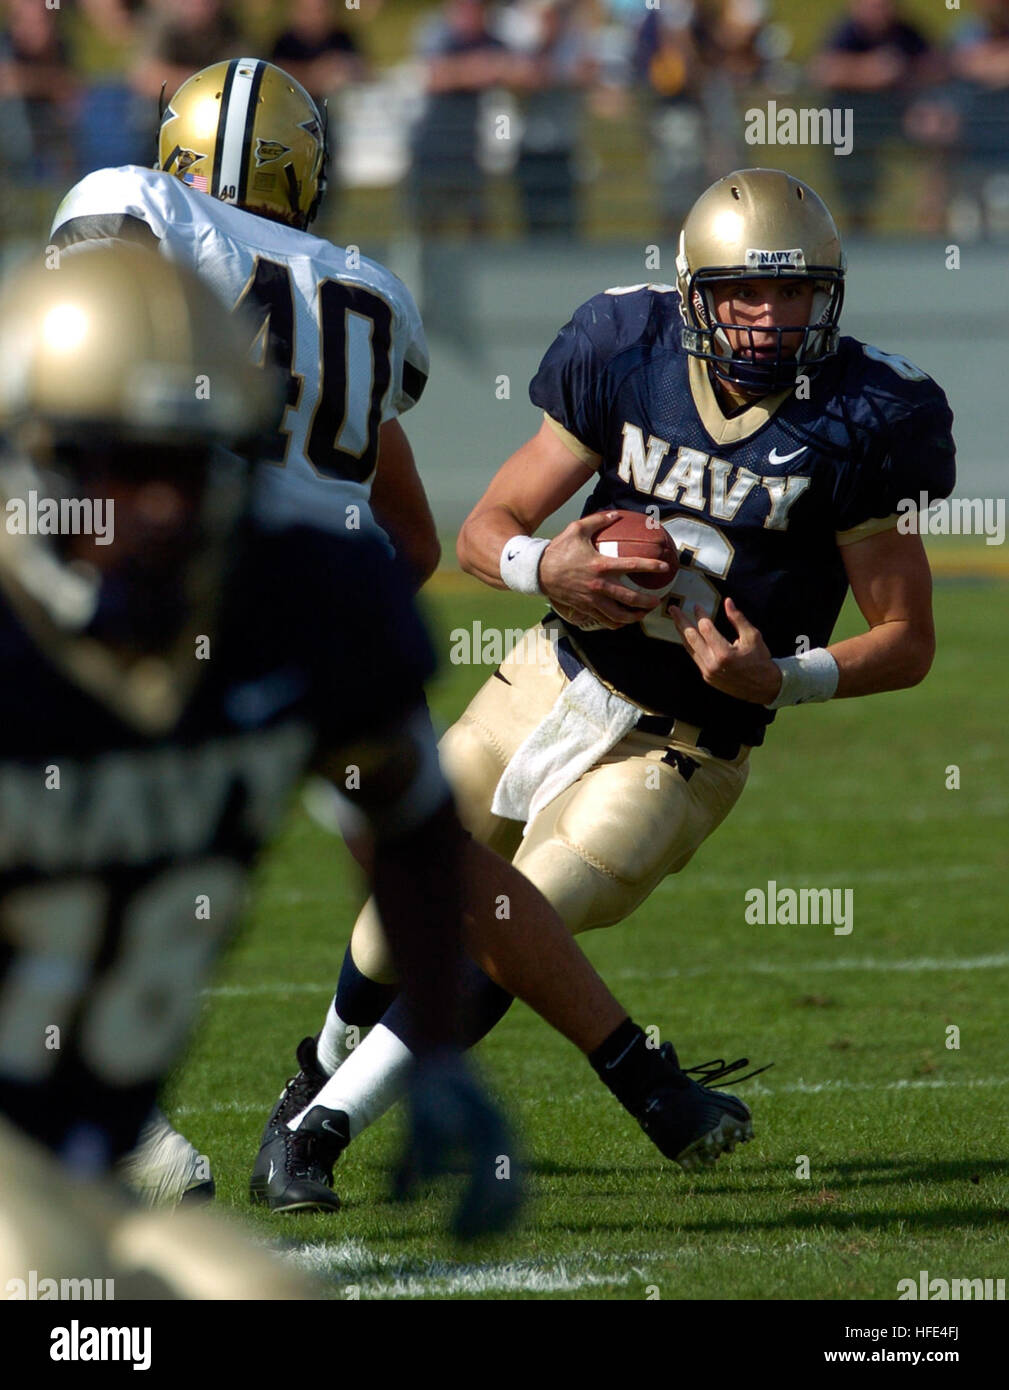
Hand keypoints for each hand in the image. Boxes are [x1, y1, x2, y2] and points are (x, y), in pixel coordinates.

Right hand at [538, 511, 670, 630]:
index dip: (651, 566)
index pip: (632, 565)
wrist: (537, 571)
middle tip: (658, 600)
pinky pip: (604, 620)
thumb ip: (598, 520)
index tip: (664, 567)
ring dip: (635, 616)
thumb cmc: (558, 549)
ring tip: (644, 614)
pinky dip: (617, 623)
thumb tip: (616, 514)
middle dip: (648, 601)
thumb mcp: (577, 529)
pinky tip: (623, 621)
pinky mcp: (584, 608)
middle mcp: (598, 585)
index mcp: (600, 565)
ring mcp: (591, 600)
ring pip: (618, 615)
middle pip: (630, 598)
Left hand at [672, 596, 782, 703]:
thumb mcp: (753, 636)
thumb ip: (738, 619)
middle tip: (673, 609)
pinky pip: (694, 657)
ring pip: (689, 648)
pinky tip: (687, 636)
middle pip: (691, 638)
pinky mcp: (707, 677)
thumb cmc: (760, 660)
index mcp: (724, 653)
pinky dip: (690, 645)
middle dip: (681, 621)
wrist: (763, 687)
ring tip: (676, 620)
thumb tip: (728, 602)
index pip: (706, 629)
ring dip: (682, 633)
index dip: (700, 615)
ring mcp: (707, 672)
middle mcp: (712, 663)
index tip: (697, 606)